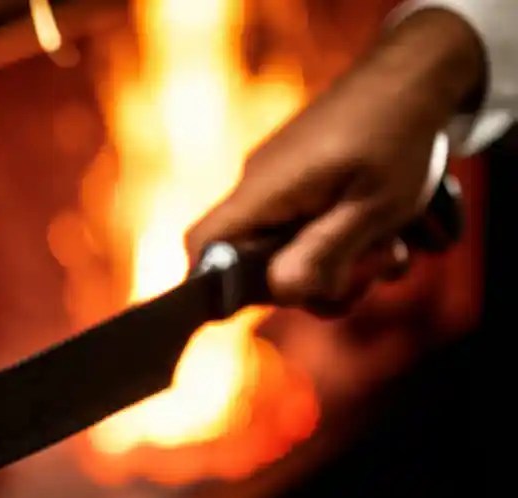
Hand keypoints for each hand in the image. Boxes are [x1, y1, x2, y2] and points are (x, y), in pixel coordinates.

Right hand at [186, 8, 485, 314]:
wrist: (414, 75)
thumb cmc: (395, 135)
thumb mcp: (373, 205)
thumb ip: (324, 251)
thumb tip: (280, 293)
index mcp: (265, 192)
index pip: (204, 245)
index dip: (217, 284)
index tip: (268, 300)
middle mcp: (260, 188)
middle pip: (256, 262)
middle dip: (311, 283)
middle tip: (366, 276)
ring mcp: (280, 185)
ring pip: (291, 249)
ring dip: (342, 263)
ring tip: (392, 248)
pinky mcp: (302, 182)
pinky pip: (310, 226)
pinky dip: (347, 239)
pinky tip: (390, 228)